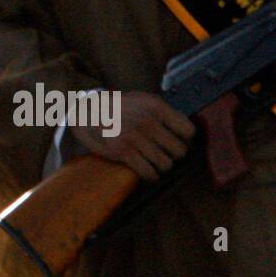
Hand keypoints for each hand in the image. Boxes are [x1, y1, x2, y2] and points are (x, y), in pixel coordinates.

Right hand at [69, 91, 193, 181]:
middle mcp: (148, 121)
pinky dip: (150, 176)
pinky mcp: (123, 152)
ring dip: (160, 166)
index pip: (188, 131)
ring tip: (153, 162)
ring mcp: (135, 138)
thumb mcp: (141, 100)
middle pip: (180, 151)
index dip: (185, 140)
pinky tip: (145, 171)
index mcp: (156, 107)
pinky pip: (149, 173)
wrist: (86, 112)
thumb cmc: (117, 108)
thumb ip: (162, 113)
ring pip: (166, 165)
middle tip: (163, 154)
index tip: (176, 142)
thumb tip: (186, 131)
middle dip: (173, 155)